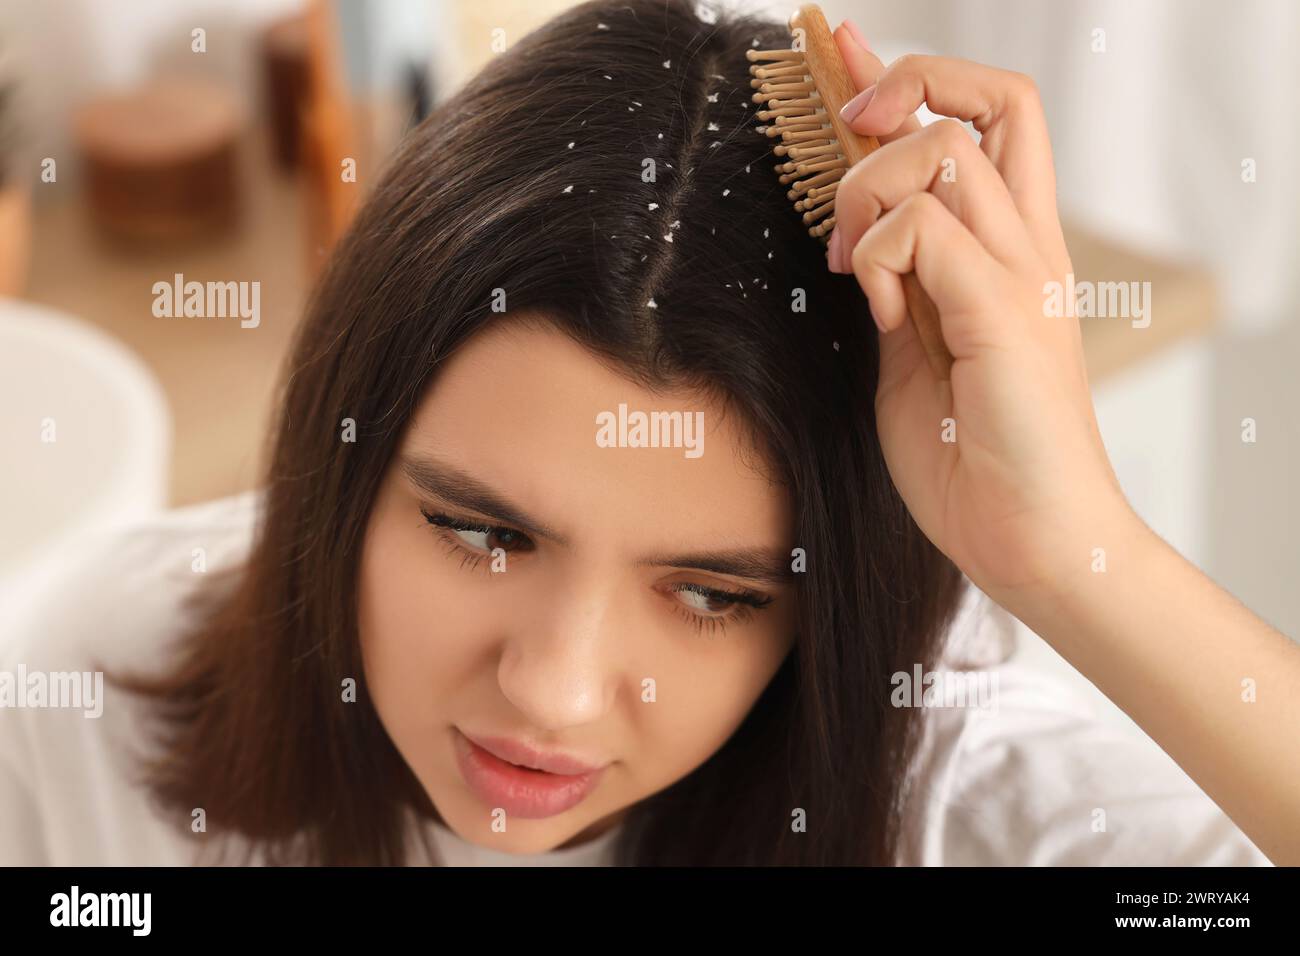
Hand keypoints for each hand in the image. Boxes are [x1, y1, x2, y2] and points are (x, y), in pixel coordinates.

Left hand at [829, 23, 1139, 603]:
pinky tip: (878, 311)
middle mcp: (1027, 249)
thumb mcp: (912, 359)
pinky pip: (926, 229)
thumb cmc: (972, 464)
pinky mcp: (1005, 313)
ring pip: (944, 151)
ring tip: (850, 264)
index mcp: (1011, 256)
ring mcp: (1023, 275)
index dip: (908, 78)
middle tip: (850, 140)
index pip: (979, 126)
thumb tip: (857, 242)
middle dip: (904, 86)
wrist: (1026, 541)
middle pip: (995, 98)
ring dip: (868, 191)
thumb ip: (896, 292)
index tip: (839, 61)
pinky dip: (879, 256)